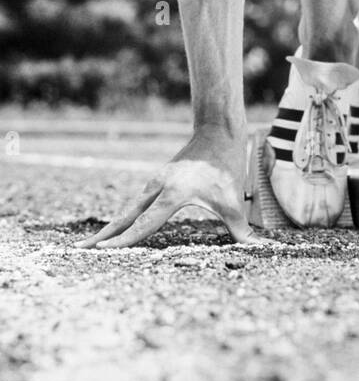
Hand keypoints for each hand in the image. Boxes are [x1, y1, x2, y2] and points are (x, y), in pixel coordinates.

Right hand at [77, 124, 252, 248]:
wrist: (218, 129)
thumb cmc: (226, 164)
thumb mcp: (233, 198)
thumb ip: (240, 227)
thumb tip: (255, 248)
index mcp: (173, 194)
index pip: (144, 224)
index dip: (124, 240)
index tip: (102, 250)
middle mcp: (158, 187)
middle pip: (126, 216)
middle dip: (106, 234)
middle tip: (81, 248)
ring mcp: (156, 182)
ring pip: (130, 208)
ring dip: (114, 225)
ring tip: (96, 242)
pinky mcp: (160, 179)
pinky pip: (138, 202)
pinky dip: (126, 215)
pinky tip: (121, 225)